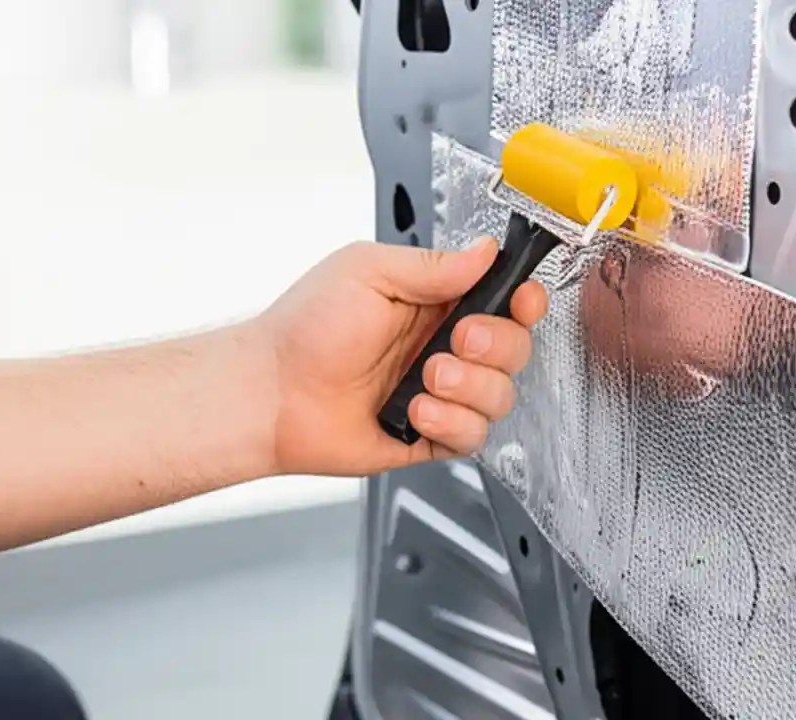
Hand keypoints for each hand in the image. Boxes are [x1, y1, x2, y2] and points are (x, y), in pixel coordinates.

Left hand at [257, 237, 548, 475]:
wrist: (271, 393)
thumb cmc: (303, 329)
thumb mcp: (367, 271)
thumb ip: (433, 265)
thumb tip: (484, 251)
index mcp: (435, 302)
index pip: (506, 299)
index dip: (525, 300)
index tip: (521, 300)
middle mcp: (444, 346)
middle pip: (516, 348)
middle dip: (495, 345)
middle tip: (456, 340)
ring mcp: (441, 392)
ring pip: (501, 395)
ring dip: (469, 387)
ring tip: (426, 379)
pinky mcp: (432, 434)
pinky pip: (474, 435)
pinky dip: (451, 422)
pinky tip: (416, 410)